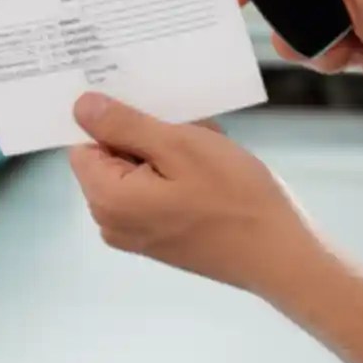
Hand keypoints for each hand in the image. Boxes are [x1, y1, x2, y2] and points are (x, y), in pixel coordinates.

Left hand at [68, 92, 322, 294]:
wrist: (281, 256)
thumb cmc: (234, 198)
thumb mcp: (178, 146)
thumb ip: (123, 125)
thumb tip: (81, 106)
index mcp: (106, 199)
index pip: (82, 143)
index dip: (110, 121)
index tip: (143, 107)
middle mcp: (111, 221)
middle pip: (109, 156)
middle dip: (145, 135)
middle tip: (187, 129)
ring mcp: (134, 233)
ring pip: (137, 169)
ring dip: (167, 151)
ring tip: (205, 148)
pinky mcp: (158, 236)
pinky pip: (153, 189)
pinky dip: (176, 171)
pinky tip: (209, 168)